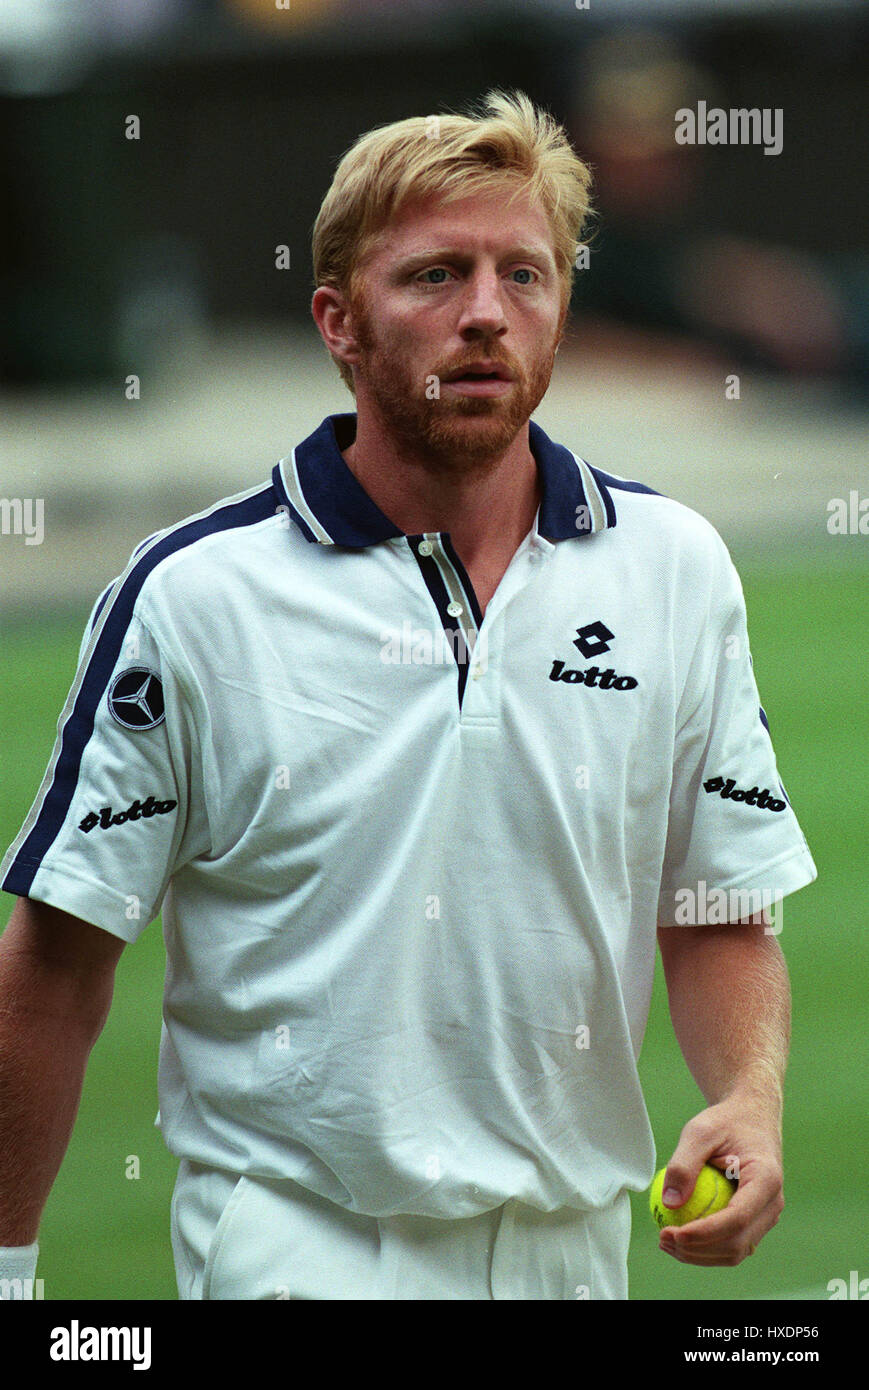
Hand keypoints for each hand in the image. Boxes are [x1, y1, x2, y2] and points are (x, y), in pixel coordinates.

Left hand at [657, 1095, 784, 1266]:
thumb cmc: (725, 1122)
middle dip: (698, 1250)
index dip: (704, 1232)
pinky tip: (678, 1238)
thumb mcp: (700, 1131)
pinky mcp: (755, 1221)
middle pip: (737, 1242)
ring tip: (666, 1241)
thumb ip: (684, 1164)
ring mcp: (766, 1216)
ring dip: (700, 1255)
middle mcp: (773, 1203)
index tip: (673, 1233)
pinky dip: (706, 1248)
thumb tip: (669, 1203)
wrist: (750, 1119)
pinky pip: (732, 1243)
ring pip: (736, 1251)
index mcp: (766, 1179)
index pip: (737, 1218)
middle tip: (663, 1238)